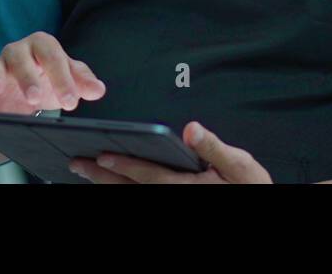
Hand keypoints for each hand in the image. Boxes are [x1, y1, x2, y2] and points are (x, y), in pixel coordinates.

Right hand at [0, 32, 105, 114]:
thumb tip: (98, 90)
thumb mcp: (67, 82)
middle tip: (37, 98)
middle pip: (23, 58)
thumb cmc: (48, 80)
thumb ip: (83, 83)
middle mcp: (21, 50)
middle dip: (29, 78)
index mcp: (44, 46)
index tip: (71, 102)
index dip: (62, 78)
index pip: (54, 57)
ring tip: (1, 89)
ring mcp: (1, 62)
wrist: (23, 94)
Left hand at [68, 122, 271, 183]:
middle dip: (102, 175)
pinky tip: (111, 184)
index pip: (147, 174)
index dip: (123, 164)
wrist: (255, 203)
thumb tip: (192, 129)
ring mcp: (168, 202)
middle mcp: (172, 197)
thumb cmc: (250, 188)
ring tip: (85, 173)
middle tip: (77, 163)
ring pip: (130, 196)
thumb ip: (214, 147)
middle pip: (129, 187)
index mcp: (185, 186)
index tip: (101, 155)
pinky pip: (140, 198)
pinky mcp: (173, 200)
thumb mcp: (240, 165)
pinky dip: (122, 190)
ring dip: (106, 184)